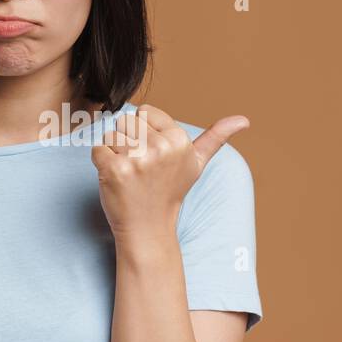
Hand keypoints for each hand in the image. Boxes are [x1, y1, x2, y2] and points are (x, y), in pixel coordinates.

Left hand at [91, 103, 249, 242]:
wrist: (148, 228)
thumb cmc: (169, 192)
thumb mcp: (196, 164)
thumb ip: (215, 138)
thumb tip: (244, 120)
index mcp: (180, 140)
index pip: (145, 112)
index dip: (144, 133)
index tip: (153, 156)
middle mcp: (162, 147)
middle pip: (126, 121)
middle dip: (128, 142)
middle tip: (140, 168)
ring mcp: (138, 160)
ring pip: (111, 135)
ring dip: (114, 154)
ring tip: (130, 175)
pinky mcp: (116, 170)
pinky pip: (98, 150)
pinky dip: (101, 164)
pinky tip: (117, 180)